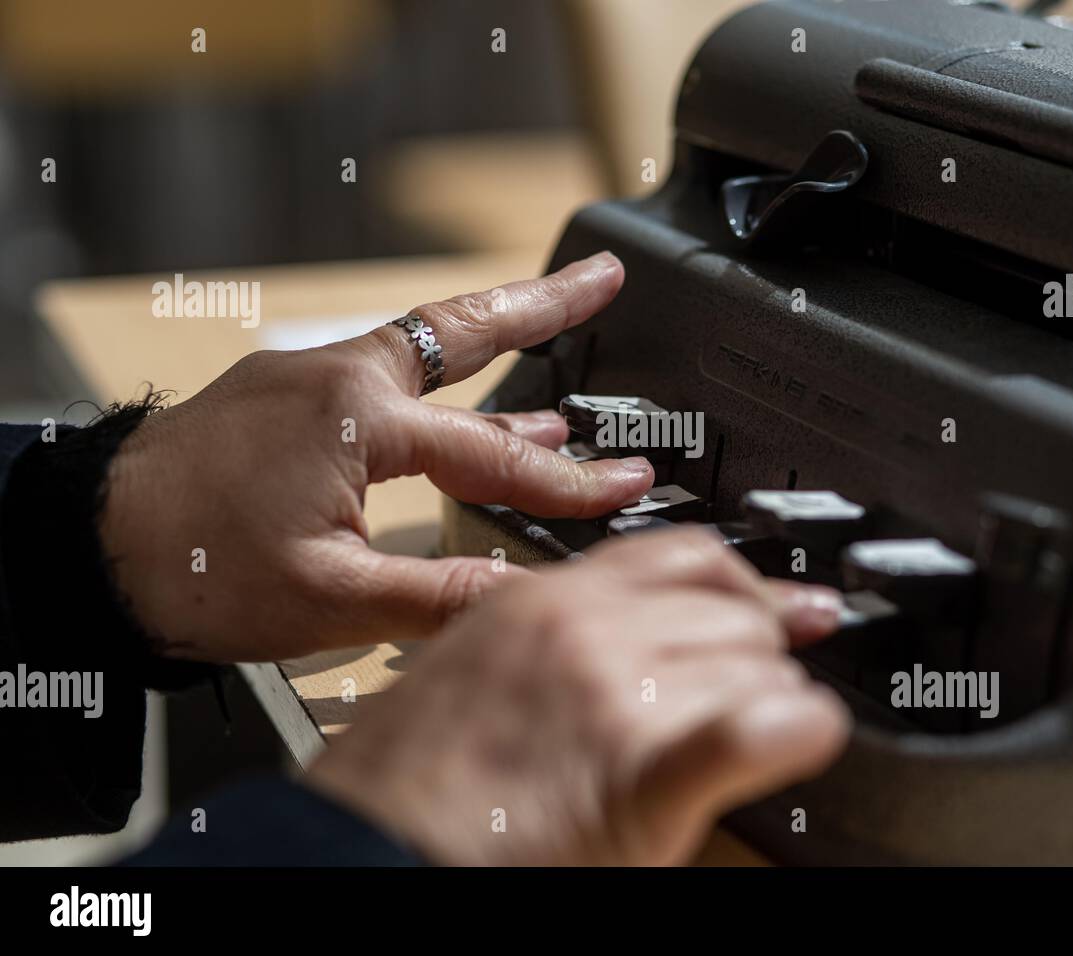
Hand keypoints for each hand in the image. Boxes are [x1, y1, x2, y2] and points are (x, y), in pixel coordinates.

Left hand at [99, 253, 653, 661]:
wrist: (91, 546)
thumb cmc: (194, 569)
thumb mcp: (330, 598)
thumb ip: (440, 595)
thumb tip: (527, 599)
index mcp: (360, 420)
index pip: (497, 453)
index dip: (570, 479)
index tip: (627, 485)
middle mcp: (340, 378)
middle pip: (468, 330)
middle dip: (546, 304)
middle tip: (605, 275)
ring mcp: (309, 376)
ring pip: (426, 339)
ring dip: (494, 327)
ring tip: (554, 322)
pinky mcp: (285, 392)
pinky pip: (384, 366)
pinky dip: (437, 367)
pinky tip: (454, 398)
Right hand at [306, 529, 851, 865]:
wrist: (363, 856)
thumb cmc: (396, 787)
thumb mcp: (469, 668)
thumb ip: (549, 641)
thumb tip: (624, 643)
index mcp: (539, 601)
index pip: (678, 554)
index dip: (737, 582)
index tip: (767, 599)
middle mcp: (584, 633)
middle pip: (729, 606)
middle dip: (758, 643)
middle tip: (766, 675)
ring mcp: (616, 695)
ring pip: (755, 661)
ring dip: (772, 691)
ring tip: (762, 725)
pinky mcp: (646, 773)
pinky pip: (760, 726)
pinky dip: (800, 727)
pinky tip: (802, 734)